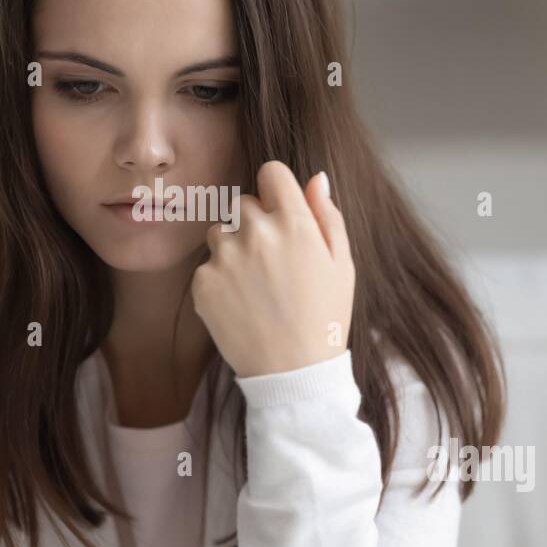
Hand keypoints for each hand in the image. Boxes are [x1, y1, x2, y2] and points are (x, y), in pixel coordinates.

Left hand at [191, 160, 355, 377]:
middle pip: (242, 202)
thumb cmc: (325, 317)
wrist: (294, 373)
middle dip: (254, 222)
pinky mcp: (203, 283)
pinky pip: (207, 265)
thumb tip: (315, 178)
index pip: (271, 173)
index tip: (280, 211)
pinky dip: (219, 279)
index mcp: (295, 223)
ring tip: (255, 284)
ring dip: (232, 248)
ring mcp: (226, 258)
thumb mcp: (342, 264)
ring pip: (220, 231)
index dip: (276, 190)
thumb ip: (327, 216)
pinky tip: (241, 303)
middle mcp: (256, 233)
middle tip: (271, 261)